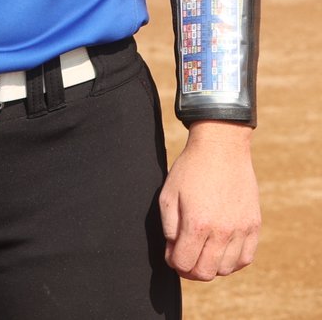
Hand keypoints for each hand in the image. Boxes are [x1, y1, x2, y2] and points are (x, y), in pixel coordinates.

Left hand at [159, 122, 259, 280]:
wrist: (221, 150)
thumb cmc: (190, 170)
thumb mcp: (167, 196)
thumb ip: (169, 228)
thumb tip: (174, 252)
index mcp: (197, 223)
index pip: (184, 263)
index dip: (174, 263)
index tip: (171, 255)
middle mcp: (222, 231)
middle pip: (206, 272)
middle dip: (190, 270)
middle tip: (185, 258)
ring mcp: (241, 230)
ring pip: (227, 269)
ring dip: (211, 267)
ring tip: (203, 253)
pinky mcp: (254, 226)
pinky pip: (246, 259)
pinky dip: (232, 262)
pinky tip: (222, 252)